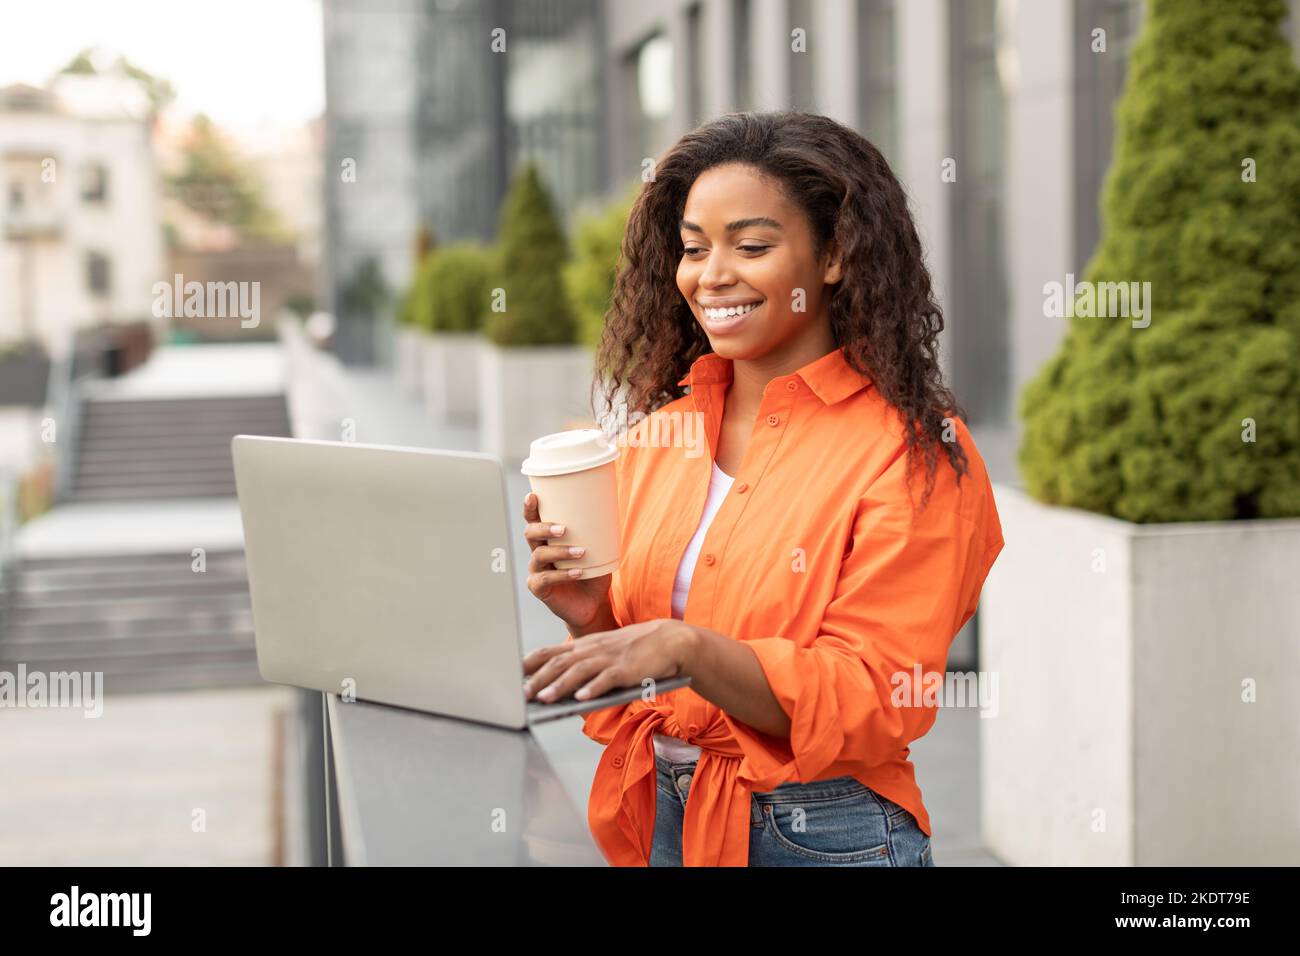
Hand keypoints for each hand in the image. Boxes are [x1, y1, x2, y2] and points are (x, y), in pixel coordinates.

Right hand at [522, 491, 614, 632]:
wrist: (593, 604)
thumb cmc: (594, 572)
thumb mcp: (598, 550)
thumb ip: (599, 532)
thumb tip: (612, 506)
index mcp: (548, 539)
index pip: (534, 520)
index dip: (530, 508)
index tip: (533, 496)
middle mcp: (538, 552)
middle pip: (530, 533)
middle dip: (544, 528)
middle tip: (563, 529)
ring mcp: (536, 570)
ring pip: (539, 555)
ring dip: (560, 551)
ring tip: (581, 552)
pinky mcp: (539, 588)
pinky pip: (546, 579)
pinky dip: (563, 574)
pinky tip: (579, 572)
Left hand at [522, 619, 695, 703]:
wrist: (669, 641)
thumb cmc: (634, 652)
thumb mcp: (603, 653)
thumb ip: (583, 666)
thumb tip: (558, 688)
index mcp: (585, 645)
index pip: (550, 652)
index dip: (530, 662)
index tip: (511, 674)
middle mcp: (593, 650)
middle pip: (559, 663)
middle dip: (538, 679)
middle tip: (522, 694)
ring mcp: (609, 658)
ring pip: (579, 671)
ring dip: (560, 686)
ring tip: (544, 699)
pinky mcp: (626, 669)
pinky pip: (607, 679)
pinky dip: (593, 689)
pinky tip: (581, 698)